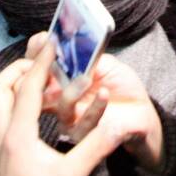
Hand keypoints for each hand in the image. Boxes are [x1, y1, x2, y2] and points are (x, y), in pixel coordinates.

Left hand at [0, 41, 139, 175]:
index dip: (40, 63)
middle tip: (40, 66)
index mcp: (19, 137)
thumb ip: (96, 146)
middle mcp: (0, 137)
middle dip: (17, 70)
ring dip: (2, 88)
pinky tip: (8, 113)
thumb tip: (120, 125)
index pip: (26, 89)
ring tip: (25, 84)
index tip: (51, 45)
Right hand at [25, 31, 163, 171]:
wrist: (140, 111)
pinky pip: (84, 123)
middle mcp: (58, 99)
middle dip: (40, 75)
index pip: (38, 66)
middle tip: (50, 61)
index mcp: (60, 79)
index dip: (35, 53)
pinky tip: (104, 94)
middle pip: (36, 90)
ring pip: (60, 107)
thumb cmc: (120, 85)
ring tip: (86, 79)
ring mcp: (69, 119)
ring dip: (71, 92)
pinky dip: (95, 107)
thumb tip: (69, 43)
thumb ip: (86, 55)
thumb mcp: (104, 63)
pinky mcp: (85, 135)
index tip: (42, 40)